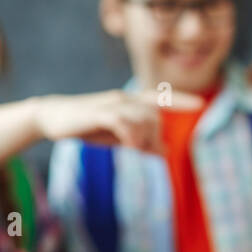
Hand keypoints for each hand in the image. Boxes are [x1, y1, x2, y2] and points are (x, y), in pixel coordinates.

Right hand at [32, 89, 200, 153]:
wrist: (52, 117)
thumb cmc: (87, 126)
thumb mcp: (118, 137)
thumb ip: (141, 141)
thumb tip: (165, 152)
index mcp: (130, 102)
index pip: (160, 99)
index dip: (180, 100)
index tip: (199, 104)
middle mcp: (124, 98)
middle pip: (155, 117)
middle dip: (154, 137)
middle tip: (140, 151)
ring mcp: (112, 104)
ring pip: (143, 119)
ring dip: (143, 139)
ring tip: (132, 149)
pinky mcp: (99, 113)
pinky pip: (124, 122)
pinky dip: (131, 136)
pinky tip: (128, 146)